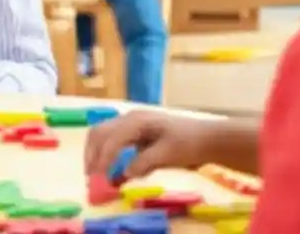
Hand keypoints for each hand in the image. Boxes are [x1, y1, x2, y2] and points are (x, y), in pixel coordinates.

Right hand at [85, 110, 219, 179]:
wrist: (209, 138)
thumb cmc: (190, 143)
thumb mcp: (168, 154)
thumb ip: (144, 162)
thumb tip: (125, 173)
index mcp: (137, 121)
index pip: (111, 139)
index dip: (103, 159)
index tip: (99, 178)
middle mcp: (130, 119)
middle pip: (100, 133)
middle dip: (92, 154)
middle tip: (90, 176)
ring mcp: (132, 125)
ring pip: (104, 135)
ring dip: (97, 154)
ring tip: (96, 174)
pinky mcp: (137, 134)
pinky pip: (116, 142)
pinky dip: (109, 155)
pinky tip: (113, 172)